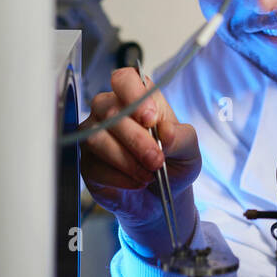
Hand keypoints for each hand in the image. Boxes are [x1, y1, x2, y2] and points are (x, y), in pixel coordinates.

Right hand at [80, 67, 200, 256]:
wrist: (162, 197)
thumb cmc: (173, 163)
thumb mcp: (189, 151)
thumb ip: (181, 137)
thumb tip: (165, 132)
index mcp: (138, 97)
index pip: (125, 79)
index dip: (134, 94)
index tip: (150, 119)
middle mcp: (110, 110)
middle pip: (110, 111)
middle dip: (136, 139)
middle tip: (156, 160)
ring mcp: (95, 135)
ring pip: (97, 138)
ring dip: (127, 160)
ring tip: (148, 175)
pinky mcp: (87, 162)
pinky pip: (94, 165)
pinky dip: (119, 177)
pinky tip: (136, 183)